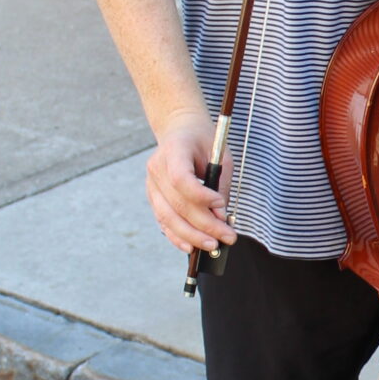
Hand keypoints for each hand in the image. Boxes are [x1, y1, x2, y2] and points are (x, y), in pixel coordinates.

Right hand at [147, 115, 230, 256]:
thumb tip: (222, 218)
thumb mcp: (220, 155)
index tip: (221, 205)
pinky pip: (163, 221)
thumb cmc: (204, 142)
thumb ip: (220, 184)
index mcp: (174, 150)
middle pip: (177, 204)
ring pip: (168, 217)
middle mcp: (157, 168)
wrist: (180, 131)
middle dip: (205, 225)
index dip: (201, 196)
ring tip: (214, 246)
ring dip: (192, 236)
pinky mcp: (152, 197)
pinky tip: (192, 247)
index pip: (180, 179)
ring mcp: (151, 184)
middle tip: (227, 237)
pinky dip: (177, 237)